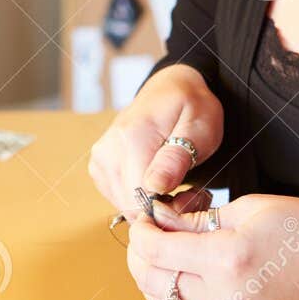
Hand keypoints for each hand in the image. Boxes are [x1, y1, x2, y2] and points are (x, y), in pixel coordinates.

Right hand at [88, 63, 223, 213]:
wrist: (170, 89)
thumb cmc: (191, 107)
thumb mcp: (200, 127)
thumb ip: (178, 156)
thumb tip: (154, 186)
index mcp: (132, 138)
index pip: (140, 198)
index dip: (169, 209)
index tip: (193, 195)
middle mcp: (107, 151)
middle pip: (131, 206)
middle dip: (163, 209)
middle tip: (190, 191)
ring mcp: (99, 160)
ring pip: (126, 207)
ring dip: (153, 206)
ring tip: (176, 183)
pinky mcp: (99, 168)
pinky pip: (120, 199)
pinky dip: (141, 199)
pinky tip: (158, 183)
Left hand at [125, 194, 298, 299]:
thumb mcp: (251, 207)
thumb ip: (198, 218)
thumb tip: (161, 219)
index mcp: (227, 259)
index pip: (155, 249)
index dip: (142, 227)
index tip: (148, 211)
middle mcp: (222, 297)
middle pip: (150, 281)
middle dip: (139, 251)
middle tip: (151, 227)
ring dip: (150, 277)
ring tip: (162, 248)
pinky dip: (169, 296)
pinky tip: (179, 271)